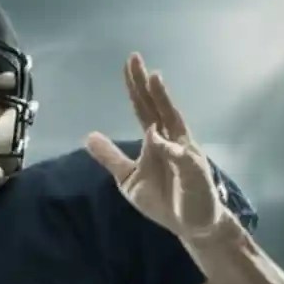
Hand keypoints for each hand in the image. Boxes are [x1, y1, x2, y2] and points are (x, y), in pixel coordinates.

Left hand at [85, 53, 226, 240]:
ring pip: (173, 122)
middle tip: (135, 59)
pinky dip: (171, 147)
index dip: (135, 88)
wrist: (191, 224)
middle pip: (157, 106)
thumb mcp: (129, 177)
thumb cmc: (164, 198)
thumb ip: (111, 156)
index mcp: (158, 139)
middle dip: (146, 84)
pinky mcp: (194, 172)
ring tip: (154, 79)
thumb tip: (88, 135)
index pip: (144, 108)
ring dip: (163, 100)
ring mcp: (185, 153)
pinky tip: (158, 137)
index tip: (128, 64)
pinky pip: (182, 157)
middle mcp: (173, 139)